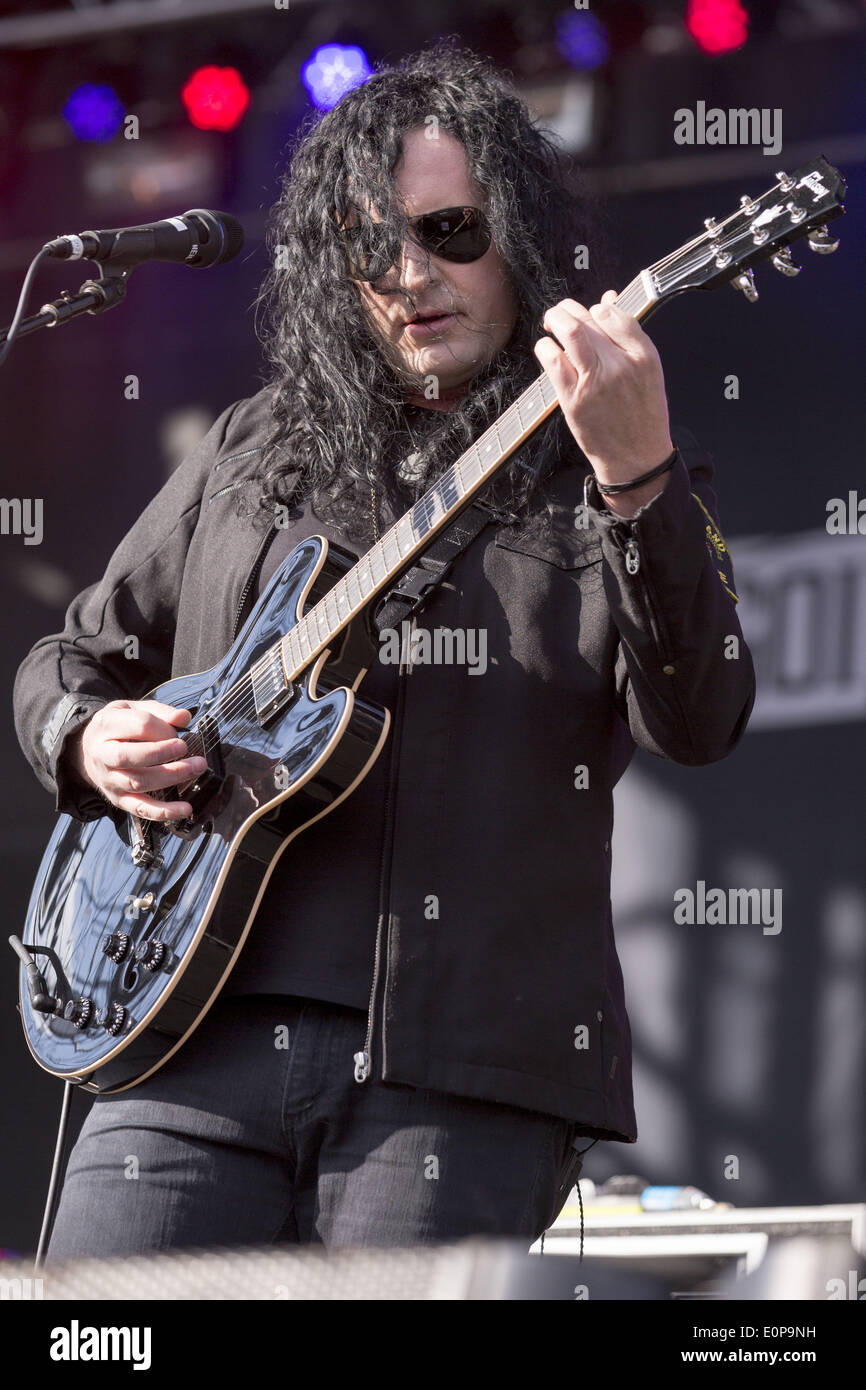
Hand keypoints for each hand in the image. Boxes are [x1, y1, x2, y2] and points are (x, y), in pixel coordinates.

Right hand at [66, 699, 206, 821]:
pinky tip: (185, 808)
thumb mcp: (132, 709)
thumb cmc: (116, 728)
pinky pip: (140, 808)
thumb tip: (184, 717)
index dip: (163, 728)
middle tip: (185, 747)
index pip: (138, 725)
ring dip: (170, 777)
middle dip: (162, 752)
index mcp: (107, 725)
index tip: (178, 732)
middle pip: (130, 756)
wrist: (87, 750)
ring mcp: (110, 779)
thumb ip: (159, 712)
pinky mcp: (118, 799)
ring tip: (195, 768)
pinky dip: (164, 811)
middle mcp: (103, 754)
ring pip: (138, 782)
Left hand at [534, 292, 673, 506]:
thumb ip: (628, 336)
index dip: (596, 309)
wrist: (636, 458)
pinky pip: (553, 360)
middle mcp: (620, 365)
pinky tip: (547, 348)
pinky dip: (545, 347)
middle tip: (560, 315)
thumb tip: (607, 301)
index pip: (614, 314)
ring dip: (554, 319)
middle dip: (568, 310)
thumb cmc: (641, 415)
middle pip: (588, 319)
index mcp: (643, 356)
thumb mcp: (647, 372)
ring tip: (551, 323)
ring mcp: (596, 381)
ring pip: (570, 331)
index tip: (589, 314)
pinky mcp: (573, 398)